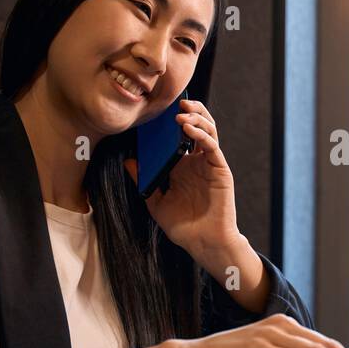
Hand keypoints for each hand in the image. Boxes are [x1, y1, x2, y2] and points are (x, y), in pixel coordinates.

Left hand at [124, 99, 238, 258]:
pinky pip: (212, 146)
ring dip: (197, 118)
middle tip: (174, 104)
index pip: (179, 135)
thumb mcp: (155, 202)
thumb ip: (143, 181)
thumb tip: (129, 161)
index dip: (171, 121)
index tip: (158, 110)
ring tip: (181, 112)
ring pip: (209, 131)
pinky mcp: (220, 169)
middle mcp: (198, 162)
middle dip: (189, 112)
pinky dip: (202, 134)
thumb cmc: (183, 226)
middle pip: (198, 126)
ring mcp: (210, 164)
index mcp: (183, 166)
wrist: (203, 243)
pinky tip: (188, 129)